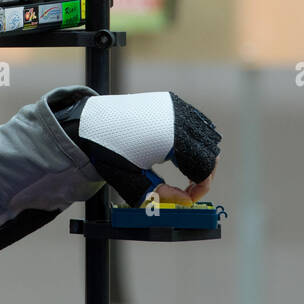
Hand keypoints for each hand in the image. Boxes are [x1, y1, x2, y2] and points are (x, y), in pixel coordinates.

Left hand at [54, 91, 221, 208]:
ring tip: (185, 172)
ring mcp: (177, 107)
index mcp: (171, 138)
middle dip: (204, 174)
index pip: (205, 167)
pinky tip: (181, 153)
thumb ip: (162, 194)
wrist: (91, 123)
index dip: (201, 188)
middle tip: (187, 188)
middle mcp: (179, 118)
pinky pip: (198, 123)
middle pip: (211, 153)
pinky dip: (197, 141)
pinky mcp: (172, 101)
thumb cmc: (108, 153)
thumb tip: (185, 202)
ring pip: (209, 137)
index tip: (188, 198)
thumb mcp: (132, 182)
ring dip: (202, 157)